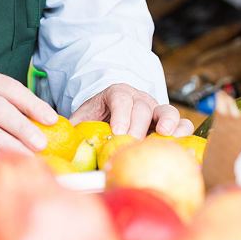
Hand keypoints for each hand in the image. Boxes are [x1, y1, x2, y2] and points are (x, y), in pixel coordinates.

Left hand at [70, 83, 192, 137]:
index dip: (121, 114)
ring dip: (169, 123)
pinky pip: (182, 124)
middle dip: (138, 127)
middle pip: (142, 108)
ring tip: (164, 136)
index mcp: (116, 93)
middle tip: (133, 145)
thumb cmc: (96, 119)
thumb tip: (56, 138)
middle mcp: (139, 98)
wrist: (112, 114)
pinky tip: (181, 146)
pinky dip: (184, 133)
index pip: (120, 99)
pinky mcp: (169, 122)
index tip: (118, 132)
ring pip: (168, 110)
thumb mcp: (82, 118)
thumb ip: (74, 127)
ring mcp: (156, 109)